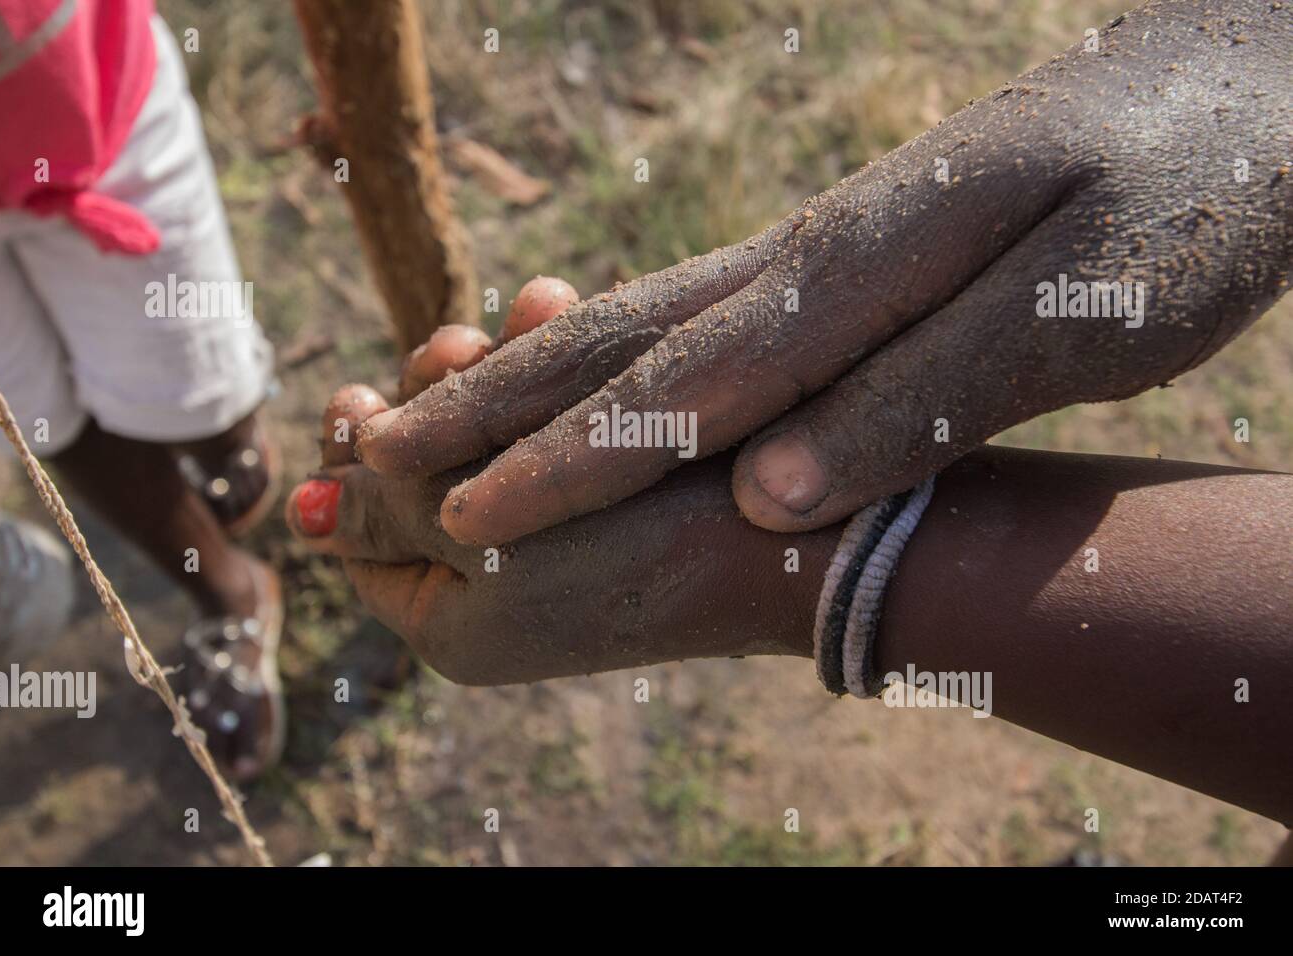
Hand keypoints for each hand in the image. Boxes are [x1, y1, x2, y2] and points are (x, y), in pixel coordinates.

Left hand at [286, 312, 821, 684]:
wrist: (794, 553)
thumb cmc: (622, 547)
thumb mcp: (475, 530)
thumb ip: (380, 507)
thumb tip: (301, 506)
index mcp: (448, 626)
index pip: (360, 539)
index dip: (353, 461)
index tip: (357, 392)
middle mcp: (494, 598)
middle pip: (423, 484)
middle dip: (431, 402)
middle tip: (451, 341)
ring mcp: (553, 553)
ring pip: (492, 447)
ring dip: (494, 374)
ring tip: (522, 307)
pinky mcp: (607, 507)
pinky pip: (552, 438)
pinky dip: (550, 383)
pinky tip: (559, 308)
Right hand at [356, 0, 1291, 544]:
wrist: (1231, 90)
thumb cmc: (1188, 201)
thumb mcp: (1081, 312)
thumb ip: (919, 396)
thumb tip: (765, 488)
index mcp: (863, 268)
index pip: (688, 381)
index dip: (572, 457)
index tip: (467, 515)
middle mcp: (812, 253)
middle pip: (628, 333)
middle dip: (501, 406)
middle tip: (384, 452)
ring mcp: (815, 248)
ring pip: (644, 314)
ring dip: (532, 373)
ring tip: (437, 409)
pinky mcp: (836, 255)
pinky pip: (694, 310)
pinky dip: (610, 351)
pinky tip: (578, 372)